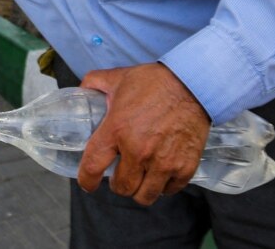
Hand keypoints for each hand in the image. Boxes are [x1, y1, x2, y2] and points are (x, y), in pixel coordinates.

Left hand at [76, 63, 210, 205]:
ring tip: (140, 179)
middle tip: (120, 175)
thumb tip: (81, 90)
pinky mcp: (185, 166)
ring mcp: (163, 161)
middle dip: (118, 184)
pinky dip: (163, 186)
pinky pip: (169, 190)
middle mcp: (138, 150)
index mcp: (117, 130)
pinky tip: (160, 174)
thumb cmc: (154, 82)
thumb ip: (94, 83)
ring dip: (140, 189)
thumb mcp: (118, 78)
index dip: (86, 180)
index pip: (93, 166)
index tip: (87, 183)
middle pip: (122, 187)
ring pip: (145, 196)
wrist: (193, 84)